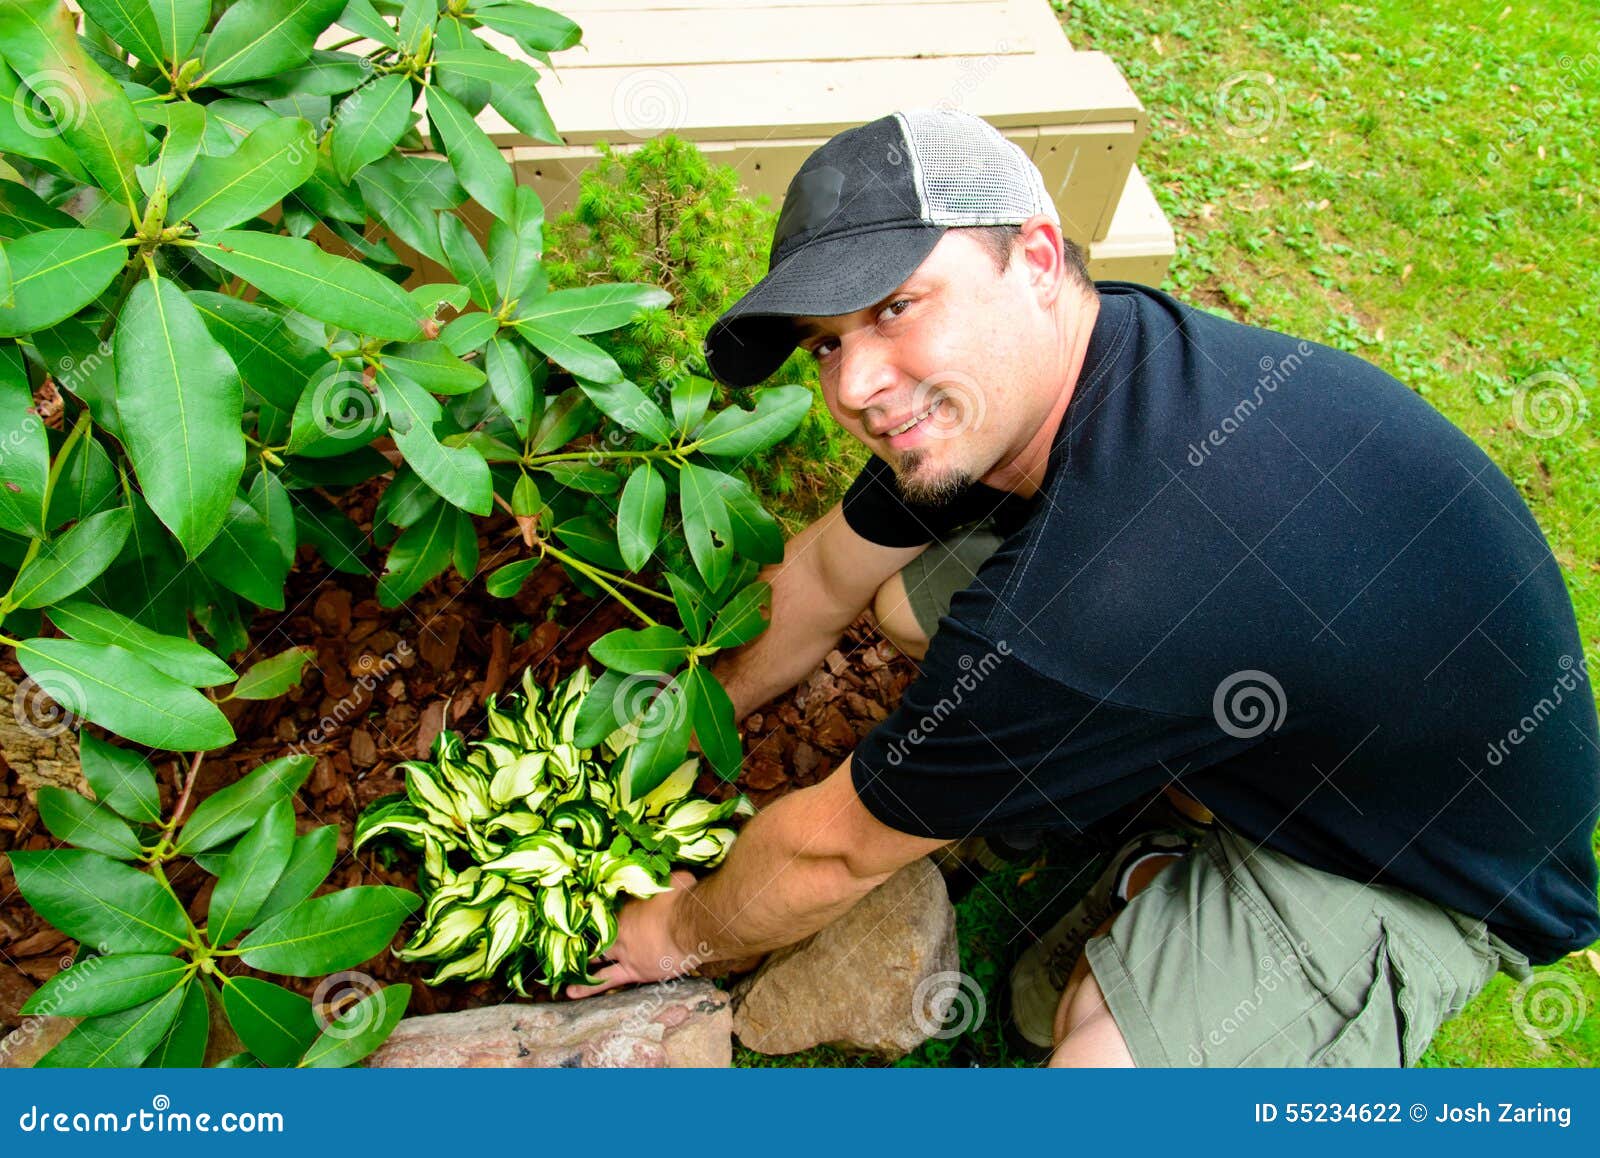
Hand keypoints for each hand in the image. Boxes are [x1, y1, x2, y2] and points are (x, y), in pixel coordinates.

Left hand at [565, 870, 699, 998]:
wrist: (693, 926)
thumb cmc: (684, 899)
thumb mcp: (673, 879)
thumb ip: (662, 879)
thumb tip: (662, 871)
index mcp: (626, 906)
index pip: (605, 908)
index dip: (595, 909)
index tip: (585, 909)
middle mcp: (620, 929)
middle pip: (595, 932)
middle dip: (583, 935)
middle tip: (567, 937)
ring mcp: (625, 951)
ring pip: (596, 956)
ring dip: (581, 960)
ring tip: (562, 965)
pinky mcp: (634, 971)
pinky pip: (607, 980)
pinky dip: (589, 987)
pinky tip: (570, 992)